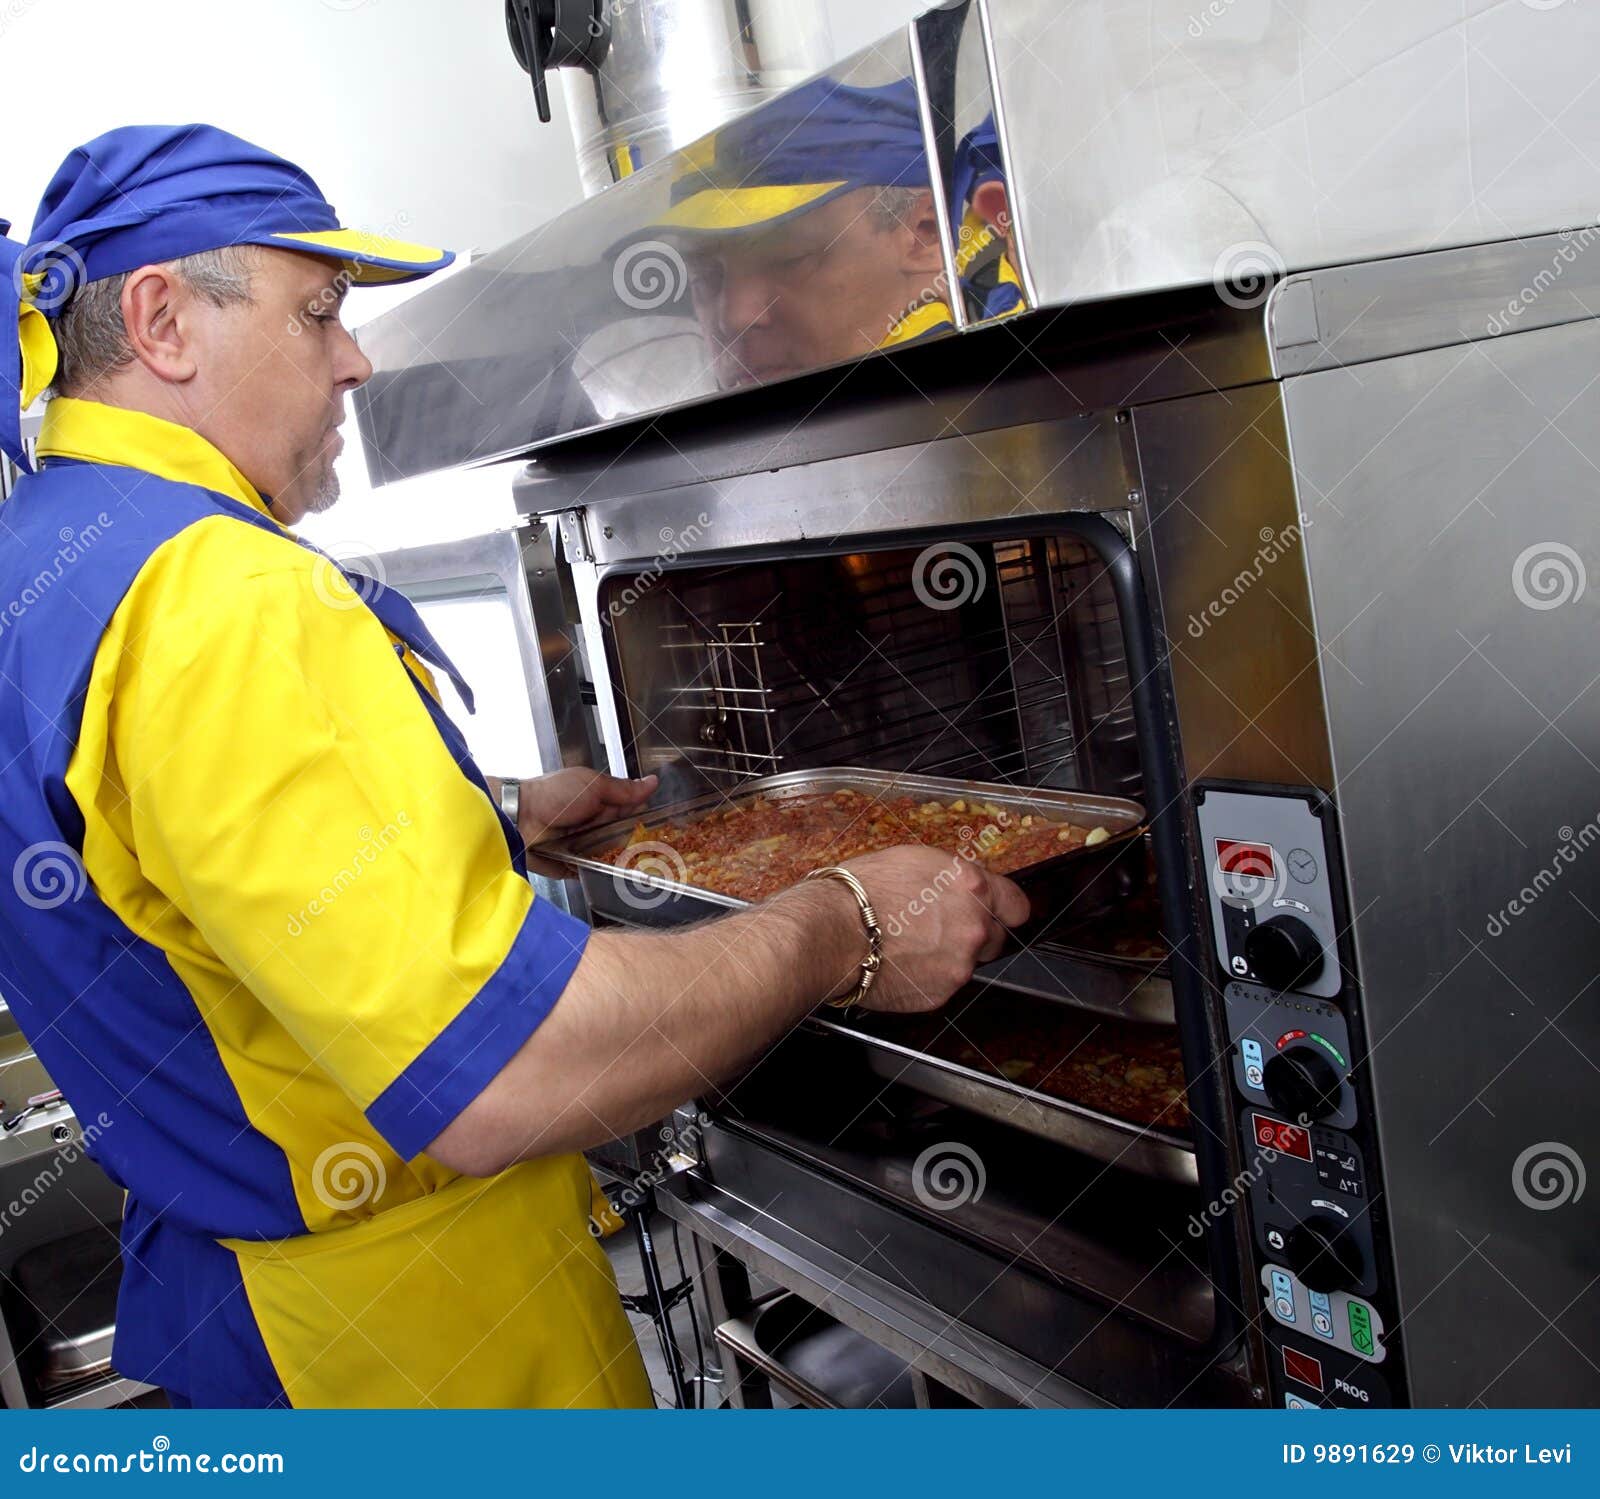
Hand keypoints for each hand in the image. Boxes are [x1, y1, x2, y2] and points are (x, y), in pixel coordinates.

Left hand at [513, 768, 658, 871]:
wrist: (518, 816)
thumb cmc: (552, 794)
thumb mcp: (593, 785)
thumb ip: (624, 789)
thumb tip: (652, 782)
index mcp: (602, 804)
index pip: (634, 814)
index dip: (649, 822)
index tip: (667, 829)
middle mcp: (596, 827)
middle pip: (627, 840)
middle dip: (640, 847)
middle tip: (659, 854)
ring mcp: (585, 848)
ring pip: (613, 860)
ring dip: (623, 864)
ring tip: (642, 870)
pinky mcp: (572, 867)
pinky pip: (593, 874)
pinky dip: (601, 877)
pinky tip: (615, 879)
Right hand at [833, 846, 1029, 1013]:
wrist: (831, 931)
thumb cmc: (861, 891)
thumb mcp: (914, 860)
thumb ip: (952, 878)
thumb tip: (962, 887)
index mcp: (972, 887)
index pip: (1017, 905)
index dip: (1005, 910)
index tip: (998, 914)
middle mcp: (975, 927)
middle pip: (997, 939)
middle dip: (976, 935)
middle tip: (940, 929)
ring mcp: (959, 964)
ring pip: (966, 964)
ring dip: (947, 957)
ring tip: (908, 945)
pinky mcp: (940, 994)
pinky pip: (942, 985)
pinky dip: (926, 978)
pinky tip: (900, 963)